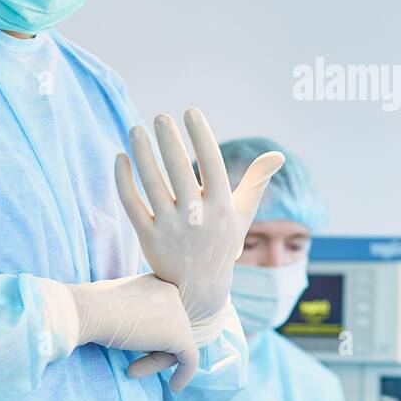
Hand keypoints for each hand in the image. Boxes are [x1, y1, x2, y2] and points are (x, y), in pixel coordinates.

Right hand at [34, 273, 199, 390]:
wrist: (88, 310)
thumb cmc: (90, 308)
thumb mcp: (113, 305)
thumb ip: (130, 314)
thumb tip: (134, 331)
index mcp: (157, 283)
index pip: (161, 315)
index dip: (149, 335)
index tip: (135, 349)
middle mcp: (172, 293)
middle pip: (170, 330)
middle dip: (153, 350)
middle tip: (131, 365)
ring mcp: (178, 313)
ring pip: (176, 345)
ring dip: (156, 362)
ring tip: (131, 371)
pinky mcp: (180, 334)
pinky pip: (190, 359)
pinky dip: (184, 375)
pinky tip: (174, 388)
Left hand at [115, 108, 283, 341]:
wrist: (198, 289)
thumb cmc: (222, 242)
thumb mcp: (242, 214)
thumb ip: (257, 182)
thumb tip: (278, 156)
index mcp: (222, 207)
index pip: (212, 163)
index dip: (201, 135)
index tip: (190, 112)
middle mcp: (197, 217)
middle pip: (179, 171)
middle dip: (168, 140)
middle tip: (160, 117)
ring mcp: (170, 228)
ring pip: (152, 184)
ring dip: (142, 154)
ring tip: (136, 128)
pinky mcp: (148, 238)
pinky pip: (132, 204)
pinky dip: (124, 180)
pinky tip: (122, 157)